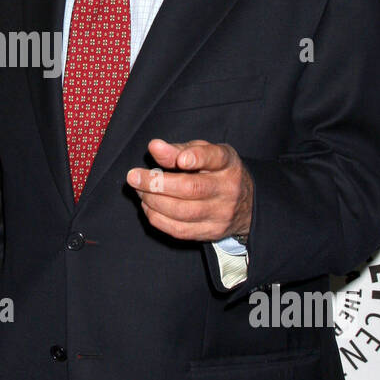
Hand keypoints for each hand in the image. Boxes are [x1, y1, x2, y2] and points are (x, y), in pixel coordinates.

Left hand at [127, 139, 253, 241]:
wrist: (245, 203)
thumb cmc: (215, 171)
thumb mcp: (203, 152)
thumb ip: (178, 149)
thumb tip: (154, 147)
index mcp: (226, 163)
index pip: (214, 158)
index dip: (197, 157)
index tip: (181, 158)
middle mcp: (227, 189)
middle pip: (192, 189)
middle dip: (157, 183)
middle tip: (133, 177)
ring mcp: (221, 214)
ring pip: (182, 212)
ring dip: (153, 201)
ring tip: (139, 191)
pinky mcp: (211, 232)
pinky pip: (179, 230)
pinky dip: (158, 218)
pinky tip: (148, 207)